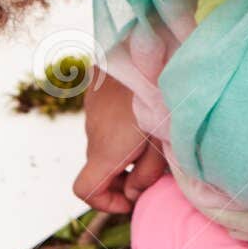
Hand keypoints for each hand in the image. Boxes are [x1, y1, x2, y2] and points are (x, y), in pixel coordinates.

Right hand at [74, 71, 165, 213]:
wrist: (143, 45)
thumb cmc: (159, 96)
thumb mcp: (162, 142)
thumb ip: (147, 174)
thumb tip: (132, 193)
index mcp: (107, 151)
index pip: (85, 191)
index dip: (105, 203)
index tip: (131, 198)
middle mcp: (92, 134)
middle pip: (98, 169)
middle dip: (122, 176)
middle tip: (152, 166)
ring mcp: (91, 112)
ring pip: (103, 144)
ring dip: (122, 149)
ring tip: (152, 134)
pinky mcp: (96, 94)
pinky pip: (104, 122)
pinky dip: (119, 127)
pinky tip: (143, 111)